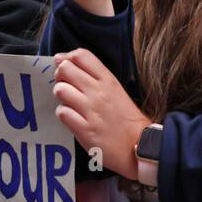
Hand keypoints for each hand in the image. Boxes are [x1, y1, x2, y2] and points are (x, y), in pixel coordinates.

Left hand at [52, 48, 148, 179]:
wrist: (141, 145)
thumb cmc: (127, 118)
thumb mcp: (116, 89)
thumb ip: (95, 77)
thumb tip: (67, 62)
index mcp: (108, 80)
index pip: (81, 55)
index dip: (67, 58)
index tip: (64, 65)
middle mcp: (98, 92)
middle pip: (65, 69)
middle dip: (60, 75)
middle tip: (65, 85)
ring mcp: (91, 110)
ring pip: (60, 90)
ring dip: (61, 95)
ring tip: (69, 102)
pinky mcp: (85, 129)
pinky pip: (62, 113)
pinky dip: (64, 114)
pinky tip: (72, 118)